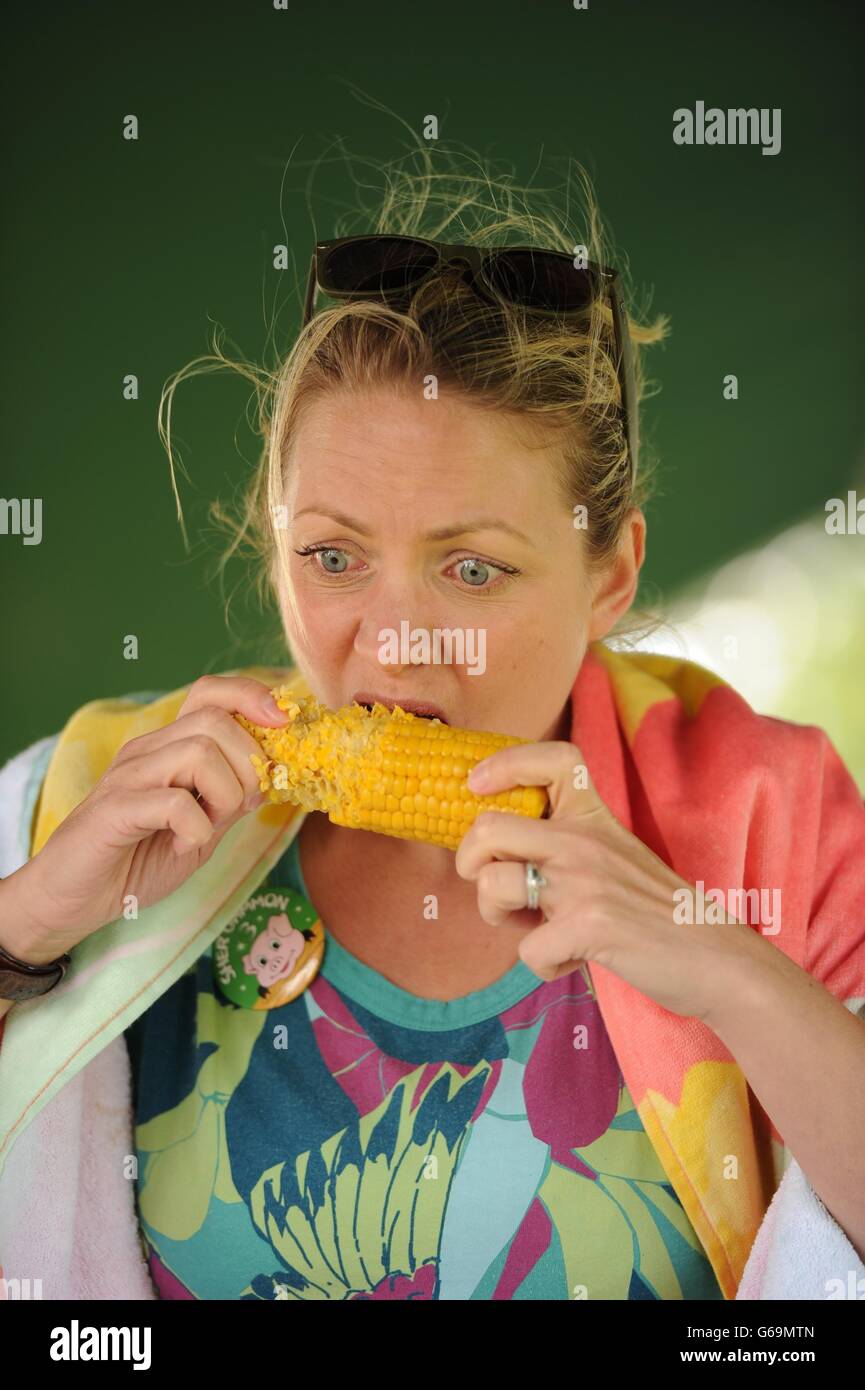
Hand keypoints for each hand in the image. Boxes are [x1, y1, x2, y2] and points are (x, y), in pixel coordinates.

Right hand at [4, 676, 289, 962]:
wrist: (74, 900)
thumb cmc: (136, 861)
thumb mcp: (201, 828)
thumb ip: (230, 799)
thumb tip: (273, 775)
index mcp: (168, 747)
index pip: (210, 692)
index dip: (251, 697)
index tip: (284, 723)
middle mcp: (147, 751)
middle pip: (215, 721)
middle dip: (249, 764)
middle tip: (242, 806)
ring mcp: (129, 777)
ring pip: (199, 752)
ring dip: (225, 795)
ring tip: (210, 828)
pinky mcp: (115, 810)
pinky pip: (174, 802)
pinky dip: (196, 829)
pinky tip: (184, 845)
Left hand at [456, 738, 761, 1021]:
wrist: (719, 959)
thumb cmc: (660, 914)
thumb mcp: (616, 857)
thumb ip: (566, 847)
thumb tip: (495, 857)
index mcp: (595, 817)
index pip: (552, 758)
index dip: (504, 763)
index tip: (476, 785)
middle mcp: (585, 839)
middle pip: (487, 827)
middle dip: (468, 862)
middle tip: (488, 883)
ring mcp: (585, 881)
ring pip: (492, 885)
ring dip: (498, 917)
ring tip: (534, 927)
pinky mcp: (589, 925)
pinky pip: (525, 950)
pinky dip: (543, 965)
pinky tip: (573, 960)